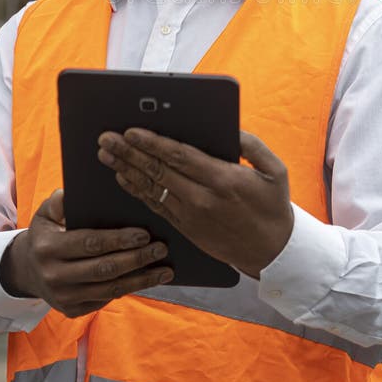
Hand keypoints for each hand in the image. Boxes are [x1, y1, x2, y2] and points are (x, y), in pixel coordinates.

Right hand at [0, 189, 172, 317]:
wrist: (28, 269)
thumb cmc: (47, 233)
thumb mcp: (46, 212)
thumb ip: (59, 201)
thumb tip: (73, 194)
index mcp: (48, 248)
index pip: (90, 244)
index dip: (119, 240)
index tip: (145, 234)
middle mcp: (54, 276)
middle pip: (104, 269)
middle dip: (137, 259)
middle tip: (162, 249)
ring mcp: (63, 297)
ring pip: (109, 290)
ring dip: (141, 280)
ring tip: (165, 271)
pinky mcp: (72, 311)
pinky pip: (106, 301)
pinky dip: (129, 290)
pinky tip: (148, 279)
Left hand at [97, 129, 293, 278]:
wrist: (273, 253)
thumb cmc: (273, 207)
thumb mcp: (276, 171)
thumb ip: (253, 146)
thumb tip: (230, 128)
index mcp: (223, 180)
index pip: (179, 156)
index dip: (152, 143)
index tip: (131, 131)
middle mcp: (203, 198)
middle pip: (158, 171)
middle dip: (129, 152)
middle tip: (106, 138)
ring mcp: (192, 216)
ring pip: (152, 188)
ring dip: (126, 170)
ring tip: (106, 155)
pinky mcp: (186, 229)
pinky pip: (156, 206)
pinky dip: (137, 191)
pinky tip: (123, 178)